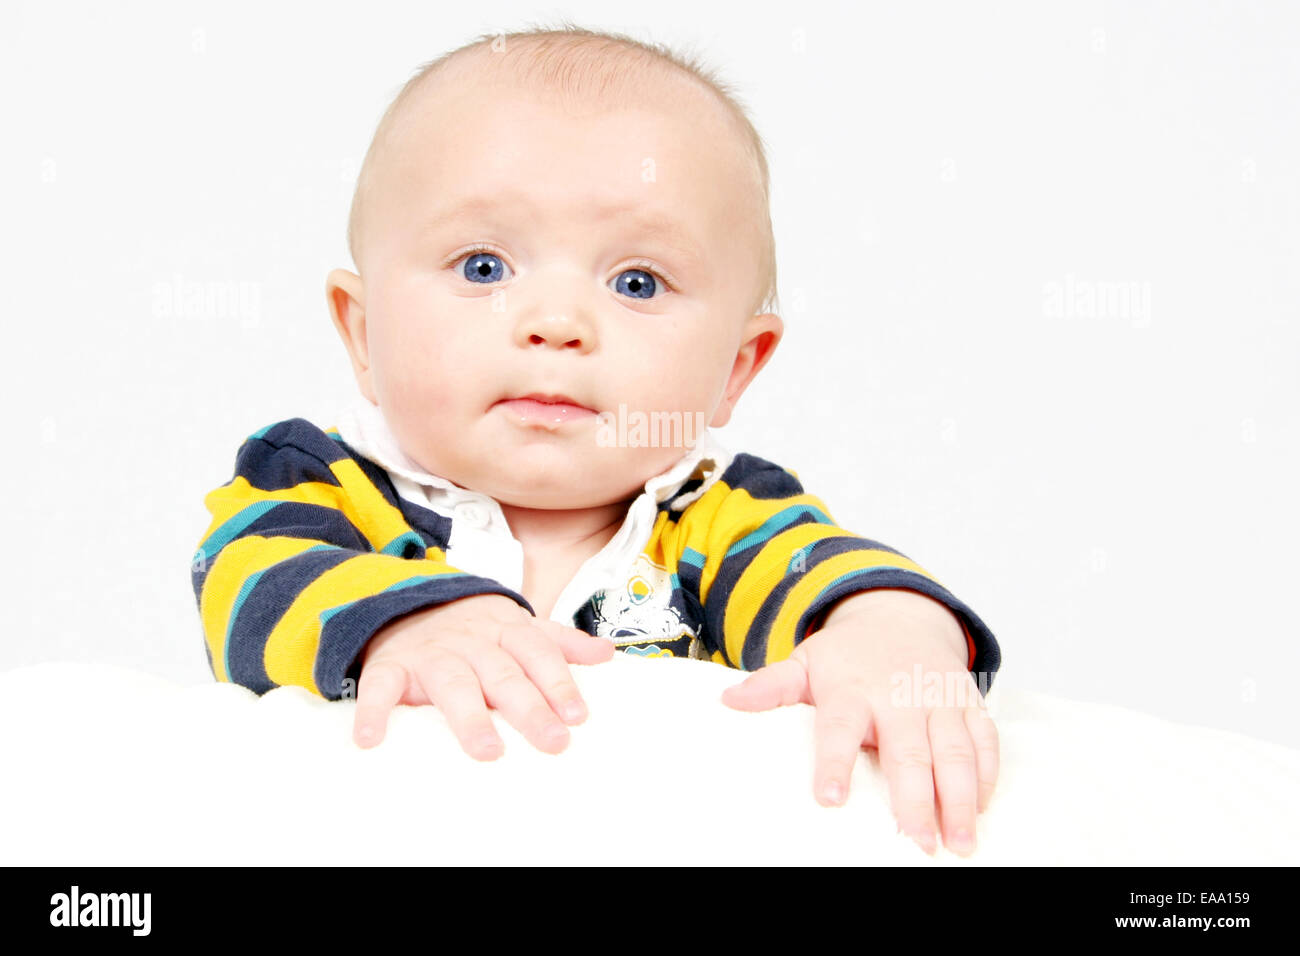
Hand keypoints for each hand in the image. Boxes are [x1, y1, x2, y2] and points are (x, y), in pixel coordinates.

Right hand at [351, 593, 614, 758]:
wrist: (407, 601)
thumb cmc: (475, 628)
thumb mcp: (519, 627)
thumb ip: (560, 642)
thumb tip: (608, 654)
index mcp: (507, 631)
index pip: (539, 653)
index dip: (558, 682)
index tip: (578, 715)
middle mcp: (472, 641)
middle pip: (503, 674)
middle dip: (529, 707)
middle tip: (553, 742)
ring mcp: (431, 653)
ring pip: (452, 683)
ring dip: (469, 716)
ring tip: (487, 752)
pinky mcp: (390, 665)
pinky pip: (380, 687)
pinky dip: (373, 711)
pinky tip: (371, 740)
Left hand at [720, 589, 998, 856]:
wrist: (899, 615)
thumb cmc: (847, 657)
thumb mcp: (805, 663)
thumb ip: (772, 686)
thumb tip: (728, 701)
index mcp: (851, 688)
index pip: (839, 728)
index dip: (834, 764)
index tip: (829, 799)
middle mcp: (898, 694)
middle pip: (909, 750)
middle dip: (916, 798)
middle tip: (918, 841)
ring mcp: (938, 698)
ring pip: (955, 751)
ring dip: (961, 798)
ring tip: (960, 842)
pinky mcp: (968, 703)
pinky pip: (985, 739)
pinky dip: (988, 773)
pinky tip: (984, 807)